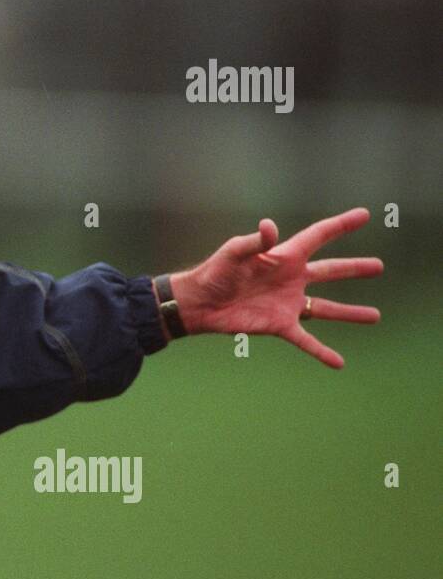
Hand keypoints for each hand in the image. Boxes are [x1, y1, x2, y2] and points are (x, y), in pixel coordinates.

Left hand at [169, 207, 382, 368]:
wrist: (198, 303)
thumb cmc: (214, 273)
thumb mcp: (233, 253)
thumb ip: (254, 242)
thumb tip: (269, 226)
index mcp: (283, 256)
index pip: (318, 236)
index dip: (341, 225)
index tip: (364, 216)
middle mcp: (290, 279)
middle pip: (329, 271)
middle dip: (353, 269)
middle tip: (379, 266)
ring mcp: (287, 303)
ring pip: (325, 307)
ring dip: (349, 313)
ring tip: (375, 316)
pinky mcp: (279, 325)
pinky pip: (305, 339)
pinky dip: (321, 351)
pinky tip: (339, 362)